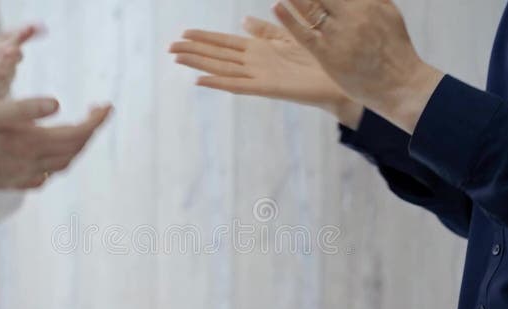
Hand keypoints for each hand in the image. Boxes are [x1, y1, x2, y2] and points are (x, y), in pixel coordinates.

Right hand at [0, 98, 112, 189]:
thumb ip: (23, 109)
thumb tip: (57, 105)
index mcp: (27, 143)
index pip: (77, 135)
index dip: (96, 121)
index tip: (106, 106)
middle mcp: (29, 164)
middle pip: (73, 151)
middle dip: (90, 131)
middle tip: (96, 112)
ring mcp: (19, 176)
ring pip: (60, 165)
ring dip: (75, 148)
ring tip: (79, 129)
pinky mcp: (7, 182)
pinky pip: (42, 177)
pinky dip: (55, 164)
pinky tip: (49, 157)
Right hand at [170, 17, 362, 127]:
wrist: (337, 79)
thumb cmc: (316, 60)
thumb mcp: (288, 37)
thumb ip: (265, 30)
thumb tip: (243, 21)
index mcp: (258, 50)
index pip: (224, 42)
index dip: (204, 38)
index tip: (184, 33)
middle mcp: (254, 64)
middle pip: (217, 55)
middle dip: (194, 50)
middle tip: (170, 48)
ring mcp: (258, 76)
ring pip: (222, 69)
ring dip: (199, 64)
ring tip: (179, 59)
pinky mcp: (267, 88)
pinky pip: (238, 85)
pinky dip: (219, 83)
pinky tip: (201, 80)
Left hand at [272, 0, 443, 132]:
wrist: (398, 83)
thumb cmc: (395, 49)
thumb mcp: (389, 13)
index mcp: (367, 3)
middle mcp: (351, 15)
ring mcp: (338, 34)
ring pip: (309, 8)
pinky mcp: (327, 54)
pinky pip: (303, 33)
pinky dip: (288, 19)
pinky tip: (276, 7)